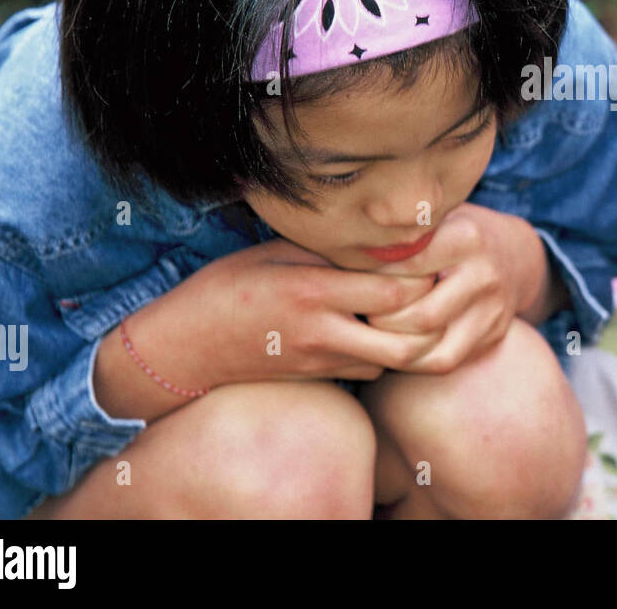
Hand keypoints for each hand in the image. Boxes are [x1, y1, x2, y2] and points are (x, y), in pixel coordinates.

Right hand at [162, 237, 446, 387]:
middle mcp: (324, 333)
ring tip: (408, 304)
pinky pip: (370, 368)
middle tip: (432, 289)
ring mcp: (323, 361)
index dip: (423, 275)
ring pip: (396, 359)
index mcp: (314, 292)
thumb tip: (384, 241)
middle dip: (432, 319)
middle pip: (409, 342)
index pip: (397, 291)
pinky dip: (386, 350)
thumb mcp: (274, 253)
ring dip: (412, 336)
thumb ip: (330, 250)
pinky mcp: (320, 377)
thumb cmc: (226, 288)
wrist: (183, 348)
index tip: (426, 255)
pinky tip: (377, 323)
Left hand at [363, 202, 549, 373]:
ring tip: (374, 328)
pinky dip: (413, 360)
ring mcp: (493, 310)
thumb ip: (399, 231)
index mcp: (465, 238)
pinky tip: (396, 343)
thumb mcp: (433, 216)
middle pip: (419, 315)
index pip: (405, 267)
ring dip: (393, 343)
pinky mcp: (494, 335)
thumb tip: (342, 245)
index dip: (371, 276)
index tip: (352, 276)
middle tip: (359, 309)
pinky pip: (444, 361)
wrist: (513, 253)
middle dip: (380, 318)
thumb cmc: (453, 230)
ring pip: (430, 346)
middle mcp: (484, 275)